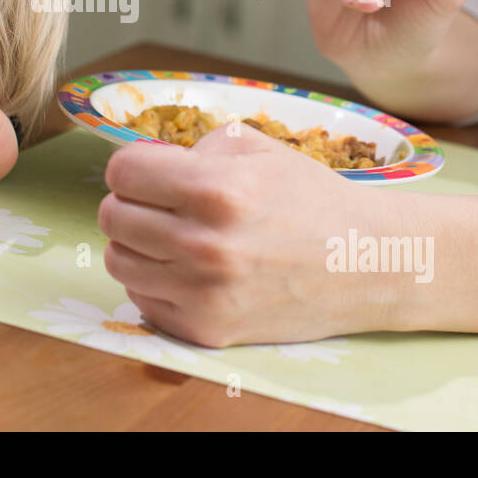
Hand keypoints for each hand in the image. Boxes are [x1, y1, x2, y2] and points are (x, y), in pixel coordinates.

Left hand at [99, 125, 404, 347]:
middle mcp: (204, 246)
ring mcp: (203, 294)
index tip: (150, 171)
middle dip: (132, 202)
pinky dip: (155, 280)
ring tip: (173, 235)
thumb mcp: (257, 147)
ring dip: (137, 243)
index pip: (122, 172)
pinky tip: (188, 269)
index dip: (133, 167)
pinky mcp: (204, 330)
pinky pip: (142, 298)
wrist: (364, 264)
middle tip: (162, 203)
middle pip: (112, 216)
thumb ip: (193, 147)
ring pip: (118, 259)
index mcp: (216, 190)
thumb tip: (145, 165)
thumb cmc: (309, 199)